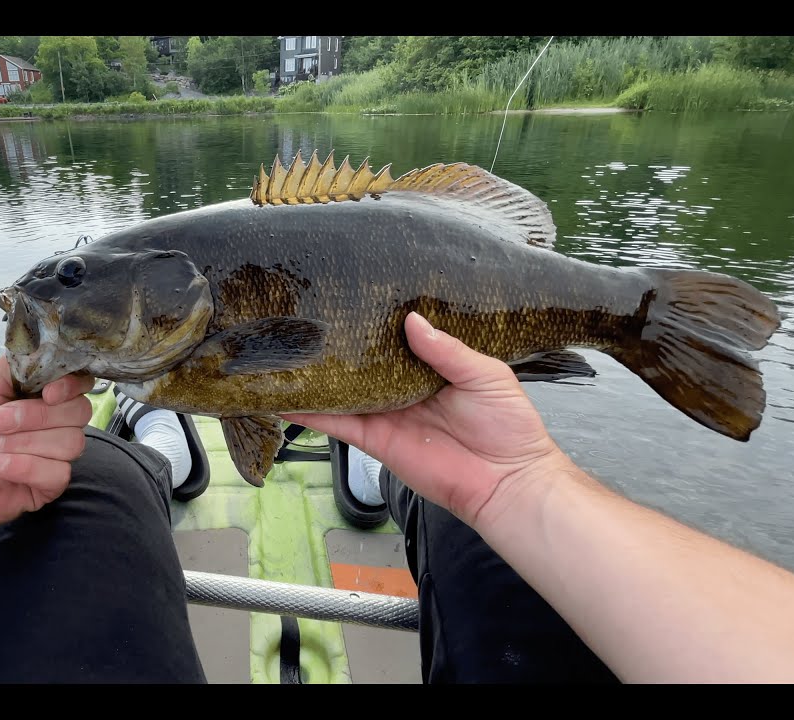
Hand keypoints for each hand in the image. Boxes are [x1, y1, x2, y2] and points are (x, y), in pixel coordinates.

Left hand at [0, 358, 93, 527]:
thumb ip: (15, 366)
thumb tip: (44, 348)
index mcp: (37, 396)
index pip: (79, 384)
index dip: (71, 386)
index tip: (48, 393)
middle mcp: (50, 424)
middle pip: (79, 412)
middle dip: (35, 416)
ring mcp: (50, 456)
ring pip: (70, 443)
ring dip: (23, 443)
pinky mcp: (46, 487)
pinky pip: (57, 474)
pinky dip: (23, 467)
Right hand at [284, 312, 568, 525]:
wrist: (508, 481)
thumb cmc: (509, 426)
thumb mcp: (485, 374)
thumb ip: (447, 349)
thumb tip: (412, 320)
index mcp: (429, 369)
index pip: (395, 341)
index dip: (376, 323)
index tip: (353, 297)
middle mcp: (401, 389)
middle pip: (361, 364)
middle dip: (338, 346)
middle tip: (308, 319)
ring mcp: (386, 415)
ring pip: (341, 392)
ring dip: (315, 378)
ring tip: (283, 354)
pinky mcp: (376, 440)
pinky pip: (338, 424)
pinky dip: (311, 414)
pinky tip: (285, 399)